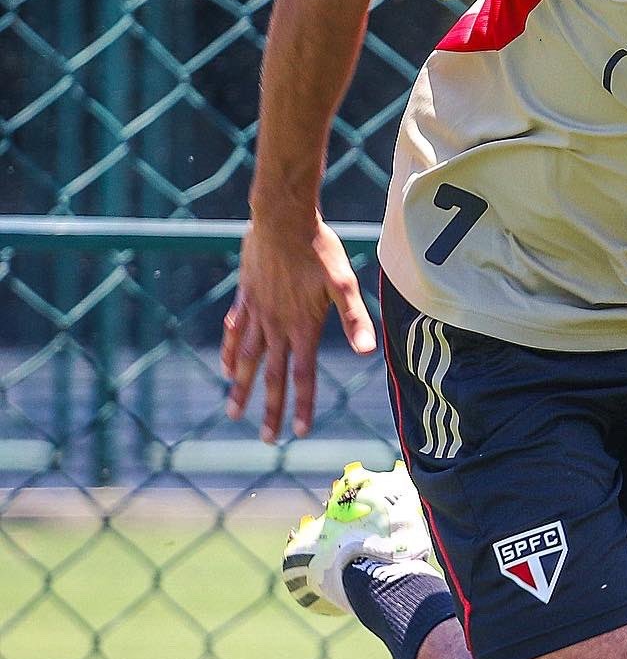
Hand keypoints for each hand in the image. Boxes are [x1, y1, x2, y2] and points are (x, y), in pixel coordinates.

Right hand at [221, 214, 375, 444]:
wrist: (281, 218)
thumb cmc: (318, 248)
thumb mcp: (344, 282)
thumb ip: (354, 318)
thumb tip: (368, 351)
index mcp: (302, 327)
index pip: (303, 376)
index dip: (303, 406)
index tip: (299, 433)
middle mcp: (276, 326)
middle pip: (272, 376)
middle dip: (270, 410)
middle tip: (267, 440)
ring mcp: (257, 313)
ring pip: (245, 359)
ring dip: (241, 388)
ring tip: (234, 412)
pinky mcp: (245, 298)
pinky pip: (233, 332)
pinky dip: (228, 352)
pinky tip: (225, 367)